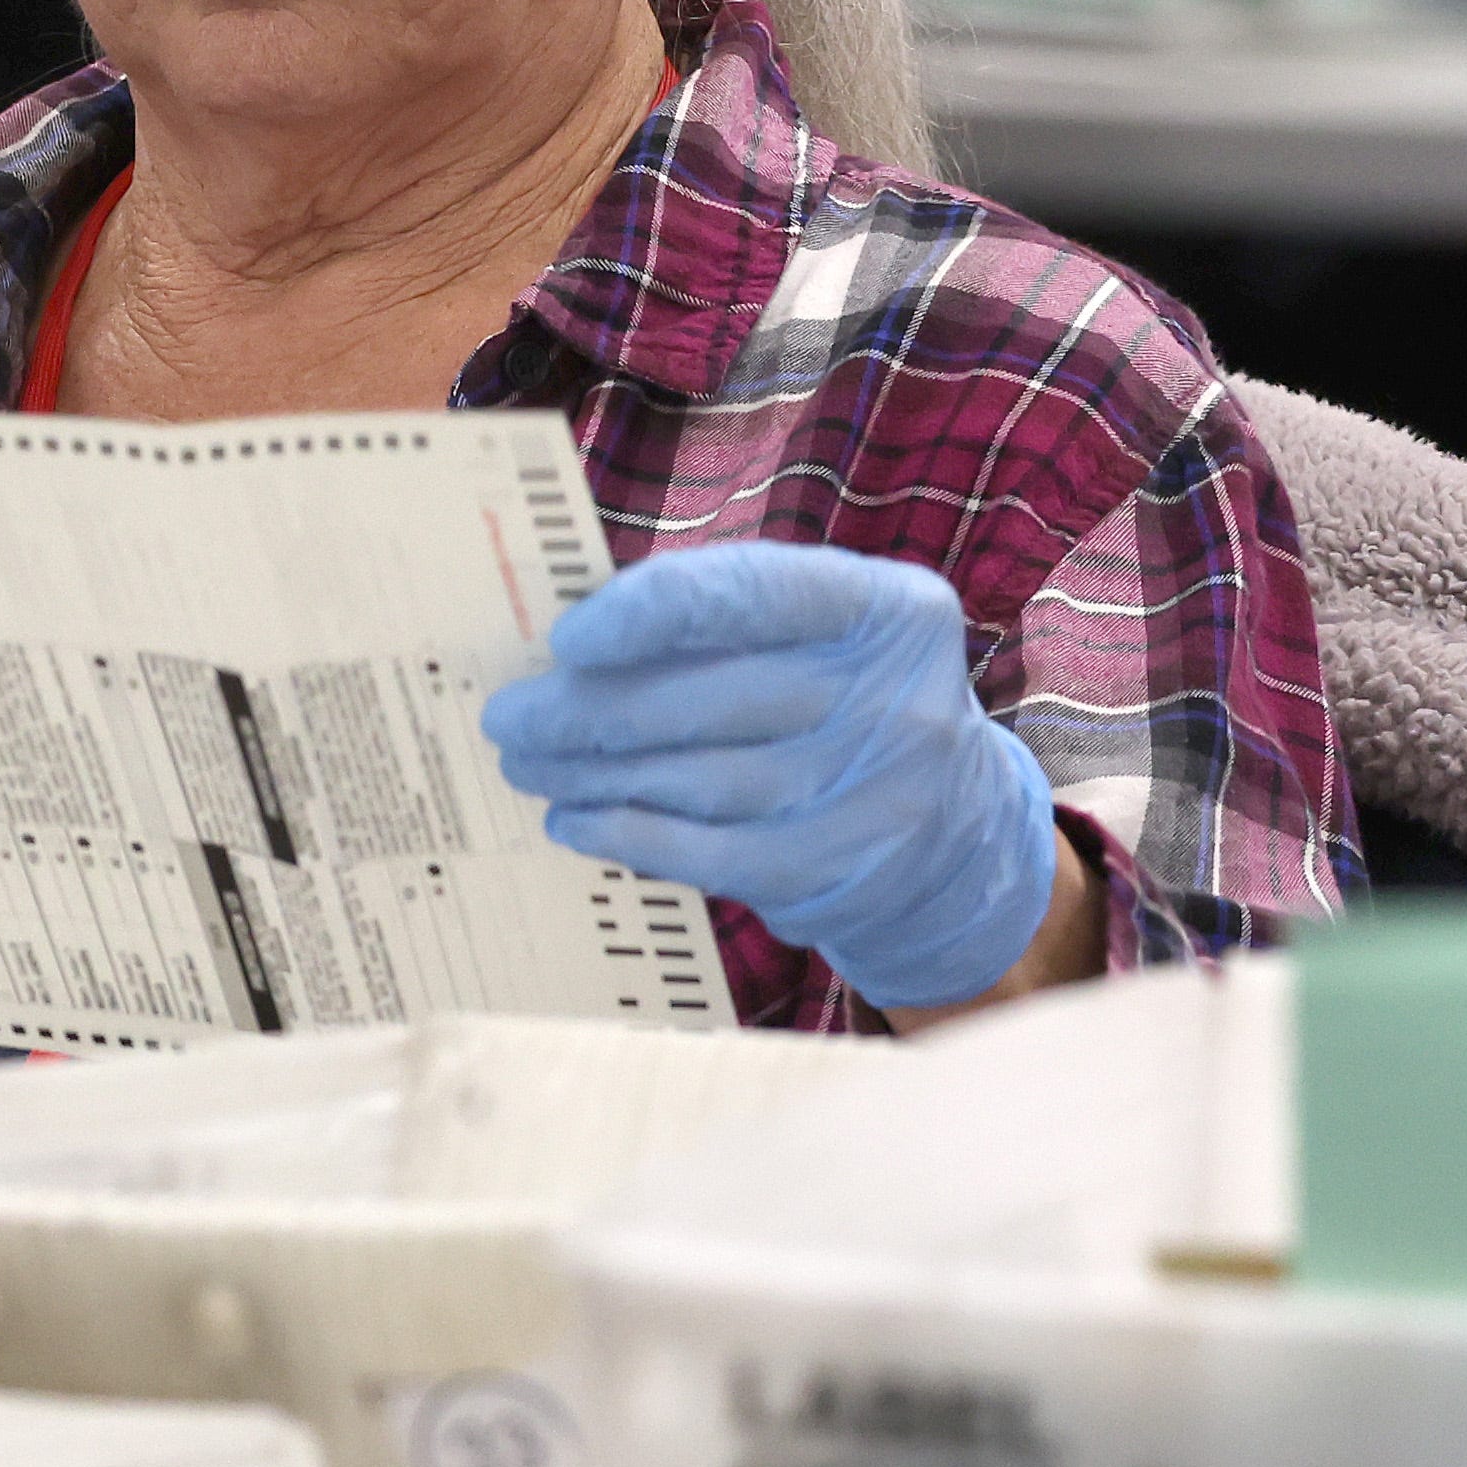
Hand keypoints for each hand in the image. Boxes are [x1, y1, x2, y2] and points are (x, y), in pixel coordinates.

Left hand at [478, 542, 1064, 1014]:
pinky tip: (575, 820)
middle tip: (510, 715)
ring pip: (695, 780)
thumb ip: (724, 622)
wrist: (956, 836)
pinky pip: (705, 854)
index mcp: (886, 610)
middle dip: (586, 709)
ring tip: (528, 765)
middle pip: (708, 698)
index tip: (567, 638)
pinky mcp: (835, 871)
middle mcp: (891, 698)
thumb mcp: (824, 639)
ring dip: (591, 774)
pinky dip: (626, 835)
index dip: (648, 614)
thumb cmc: (847, 706)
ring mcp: (868, 793)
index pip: (752, 594)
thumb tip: (575, 642)